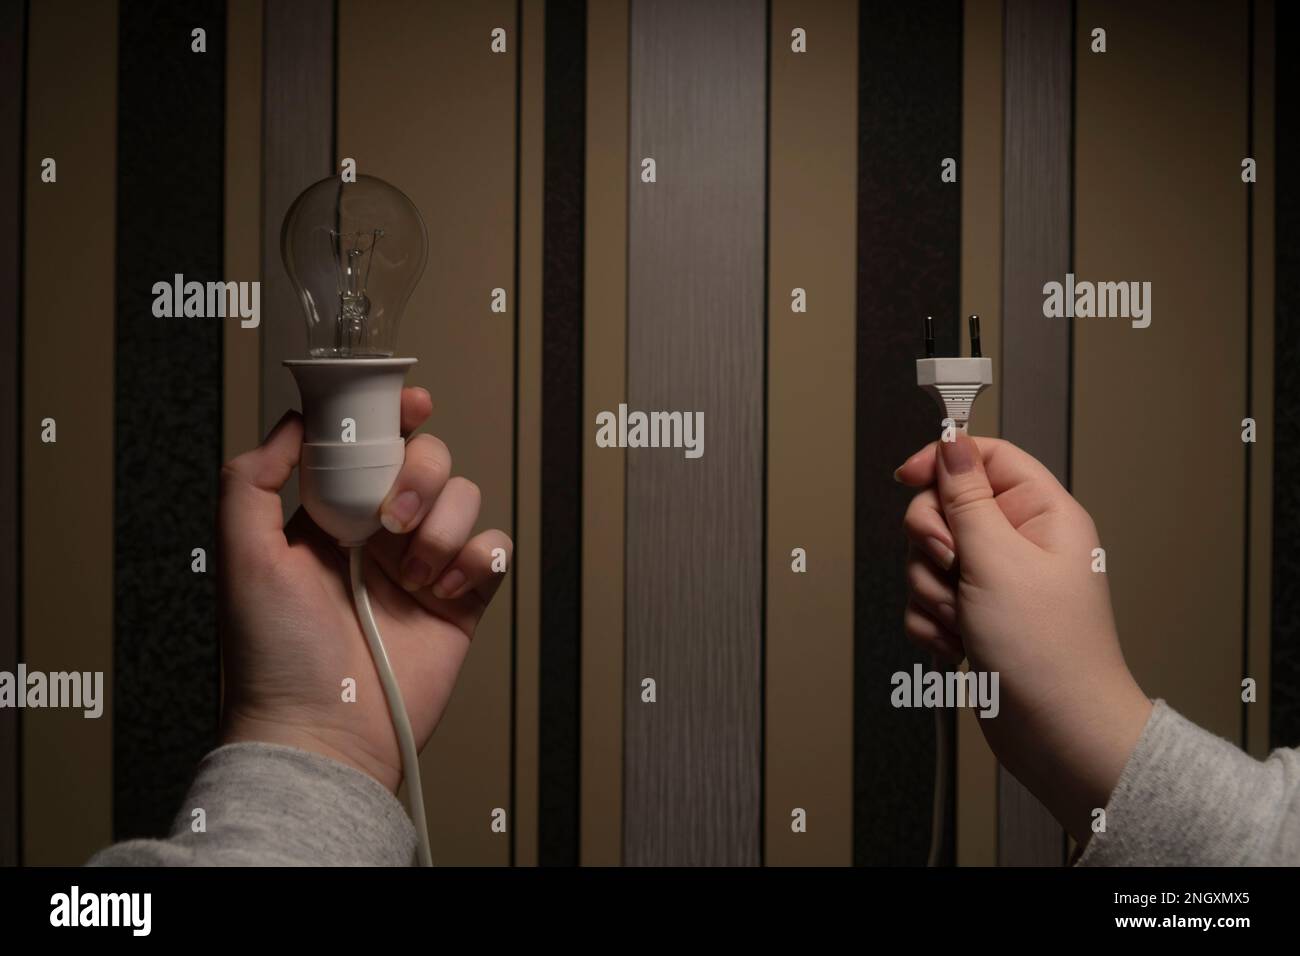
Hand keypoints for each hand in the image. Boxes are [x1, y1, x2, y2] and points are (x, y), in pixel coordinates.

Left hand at [216, 388, 510, 791]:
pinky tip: (444, 590)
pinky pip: (493, 550)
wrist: (324, 734)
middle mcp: (380, 534)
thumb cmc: (274, 655)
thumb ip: (253, 480)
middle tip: (393, 517)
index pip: (370, 445)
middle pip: (428, 461)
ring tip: (414, 574)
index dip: (393, 416)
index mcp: (330, 517)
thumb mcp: (241, 557)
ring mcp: (424, 566)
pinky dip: (479, 558)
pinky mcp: (462, 601)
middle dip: (421, 475)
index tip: (411, 403)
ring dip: (444, 527)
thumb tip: (295, 423)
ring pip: (465, 500)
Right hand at [895, 431, 1150, 843]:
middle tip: (953, 569)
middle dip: (932, 544)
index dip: (942, 460)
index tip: (906, 478)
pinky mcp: (974, 617)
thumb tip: (952, 443)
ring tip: (965, 622)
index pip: (984, 457)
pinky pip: (927, 601)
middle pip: (944, 508)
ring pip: (928, 559)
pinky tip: (958, 647)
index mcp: (1041, 514)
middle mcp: (1019, 542)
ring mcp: (995, 582)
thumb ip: (966, 498)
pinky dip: (932, 625)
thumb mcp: (997, 560)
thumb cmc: (1047, 651)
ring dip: (932, 593)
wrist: (1056, 733)